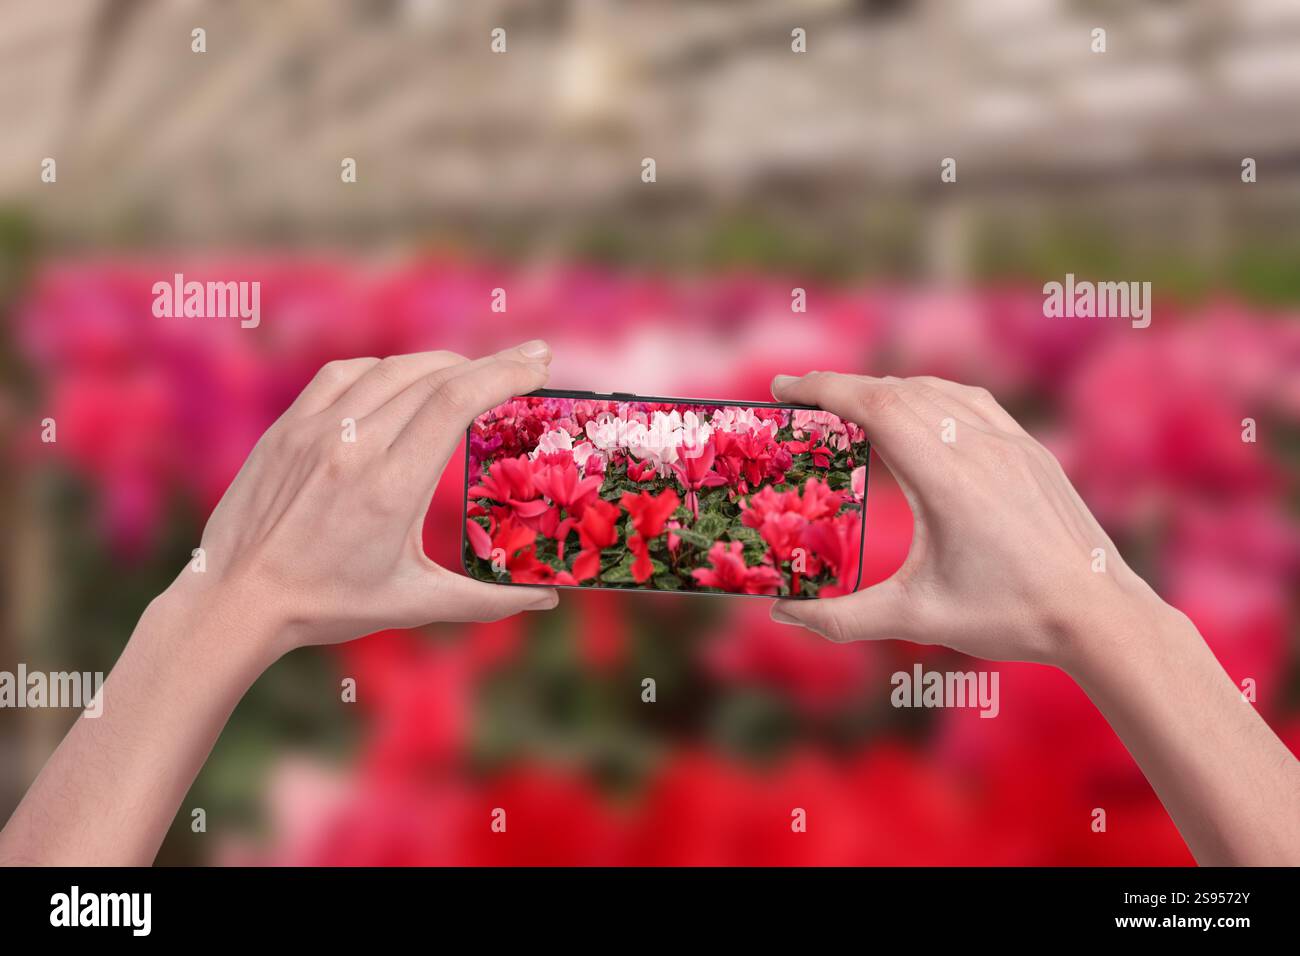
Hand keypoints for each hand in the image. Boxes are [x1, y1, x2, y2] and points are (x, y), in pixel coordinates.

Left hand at [170, 340, 559, 661]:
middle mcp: (353, 448)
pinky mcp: (287, 428)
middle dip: (489, 364)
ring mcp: (315, 431)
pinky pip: (345, 374)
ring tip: (472, 373)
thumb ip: (487, 600)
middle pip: (433, 377)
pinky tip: (402, 381)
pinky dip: (385, 370)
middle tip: (529, 361)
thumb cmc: (328, 606)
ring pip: (391, 369)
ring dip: (441, 363)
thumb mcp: (414, 604)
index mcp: (391, 488)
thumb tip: (548, 600)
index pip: (455, 402)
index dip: (503, 373)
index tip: (540, 363)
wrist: (236, 600)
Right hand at [768, 372, 1164, 668]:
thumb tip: (782, 615)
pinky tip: (918, 413)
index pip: (876, 406)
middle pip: (898, 390)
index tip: (782, 386)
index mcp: (948, 480)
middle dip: (842, 386)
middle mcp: (980, 448)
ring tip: (849, 407)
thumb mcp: (916, 618)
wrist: (1100, 615)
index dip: (823, 387)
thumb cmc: (1010, 617)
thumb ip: (842, 619)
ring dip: (885, 388)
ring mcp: (1012, 443)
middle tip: (799, 399)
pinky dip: (930, 395)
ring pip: (936, 389)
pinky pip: (970, 401)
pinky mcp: (1032, 450)